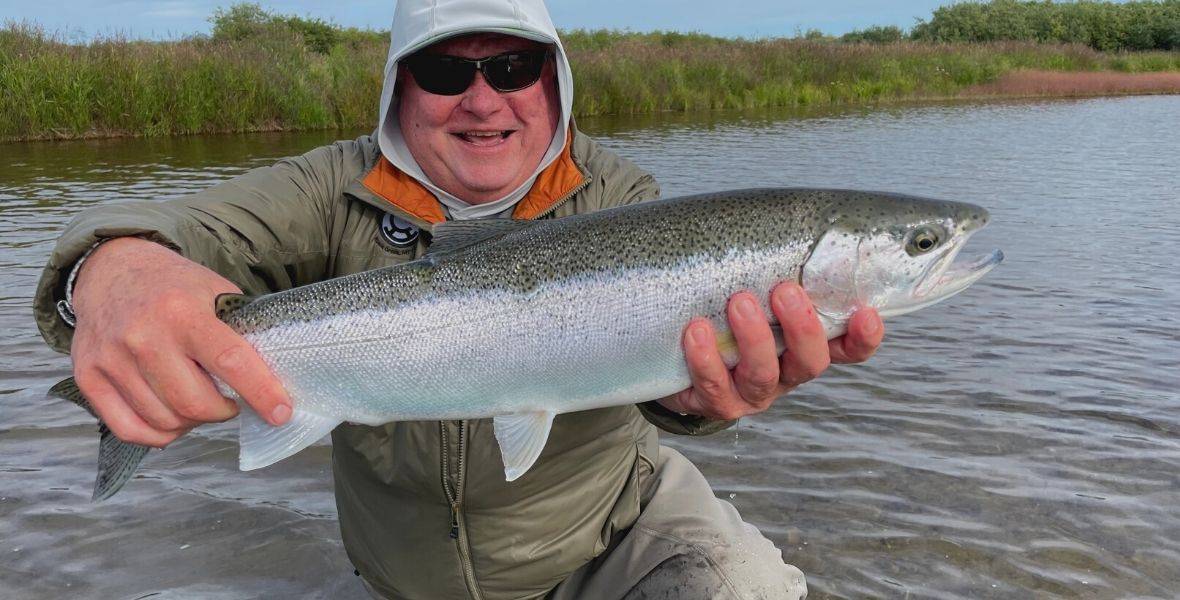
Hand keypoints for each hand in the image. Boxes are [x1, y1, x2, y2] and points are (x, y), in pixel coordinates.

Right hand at [70, 237, 290, 447]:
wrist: (111, 272)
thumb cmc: (173, 287)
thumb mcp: (215, 291)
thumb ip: (240, 332)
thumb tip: (273, 378)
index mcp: (182, 310)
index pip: (230, 361)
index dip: (261, 393)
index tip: (281, 412)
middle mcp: (143, 336)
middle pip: (195, 402)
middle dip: (224, 410)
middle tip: (230, 400)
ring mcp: (111, 359)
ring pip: (166, 421)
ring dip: (193, 421)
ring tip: (198, 400)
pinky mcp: (89, 377)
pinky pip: (131, 429)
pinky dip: (160, 434)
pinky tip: (173, 417)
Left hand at [661, 282, 883, 419]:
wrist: (673, 354)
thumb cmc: (720, 309)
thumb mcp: (751, 287)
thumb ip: (773, 266)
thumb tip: (790, 214)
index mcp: (802, 345)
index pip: (847, 348)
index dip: (863, 337)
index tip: (866, 313)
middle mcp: (784, 372)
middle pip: (810, 362)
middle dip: (801, 327)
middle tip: (784, 291)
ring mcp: (750, 392)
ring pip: (763, 376)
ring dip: (753, 339)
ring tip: (739, 302)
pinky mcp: (714, 402)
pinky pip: (713, 387)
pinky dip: (705, 359)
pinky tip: (696, 330)